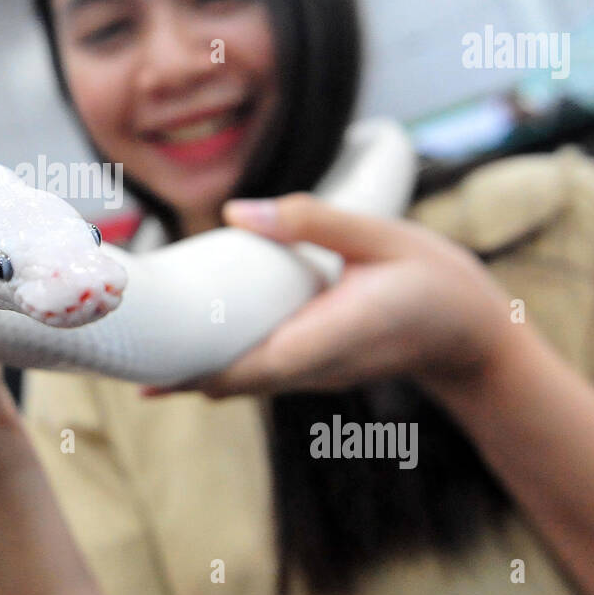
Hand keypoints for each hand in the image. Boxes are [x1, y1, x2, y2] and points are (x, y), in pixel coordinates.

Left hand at [145, 193, 518, 399]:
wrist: (476, 337)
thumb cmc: (437, 281)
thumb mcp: (383, 236)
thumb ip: (313, 222)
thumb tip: (238, 212)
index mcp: (330, 335)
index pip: (251, 366)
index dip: (196, 371)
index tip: (147, 368)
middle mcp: (315, 366)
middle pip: (232, 382)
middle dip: (177, 371)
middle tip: (117, 353)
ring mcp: (314, 374)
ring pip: (241, 382)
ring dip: (192, 370)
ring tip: (136, 349)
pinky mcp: (314, 368)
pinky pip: (257, 372)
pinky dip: (219, 363)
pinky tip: (188, 345)